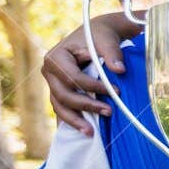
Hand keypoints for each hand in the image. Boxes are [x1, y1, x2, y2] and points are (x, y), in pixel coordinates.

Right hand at [45, 20, 127, 135]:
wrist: (96, 35)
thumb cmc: (100, 36)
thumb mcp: (106, 39)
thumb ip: (112, 52)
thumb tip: (120, 70)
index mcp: (55, 57)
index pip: (72, 78)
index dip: (92, 87)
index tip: (115, 91)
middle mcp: (49, 72)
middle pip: (63, 95)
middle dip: (86, 106)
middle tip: (109, 112)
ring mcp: (52, 84)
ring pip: (59, 106)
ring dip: (75, 120)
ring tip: (91, 133)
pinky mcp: (59, 92)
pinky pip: (62, 109)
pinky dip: (72, 120)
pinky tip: (83, 131)